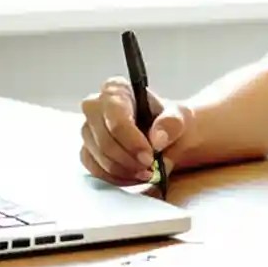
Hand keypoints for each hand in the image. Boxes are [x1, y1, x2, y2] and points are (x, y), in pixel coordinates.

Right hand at [78, 76, 192, 185]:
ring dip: (124, 170)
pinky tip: (133, 176)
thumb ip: (171, 124)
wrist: (164, 135)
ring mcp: (89, 129)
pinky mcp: (88, 149)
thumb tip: (157, 139)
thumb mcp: (179, 117)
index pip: (116, 116)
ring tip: (146, 173)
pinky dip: (115, 177)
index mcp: (116, 89)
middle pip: (104, 139)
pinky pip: (94, 168)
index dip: (131, 140)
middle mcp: (96, 106)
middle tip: (150, 169)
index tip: (149, 157)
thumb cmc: (167, 121)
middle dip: (128, 159)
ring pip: (98, 156)